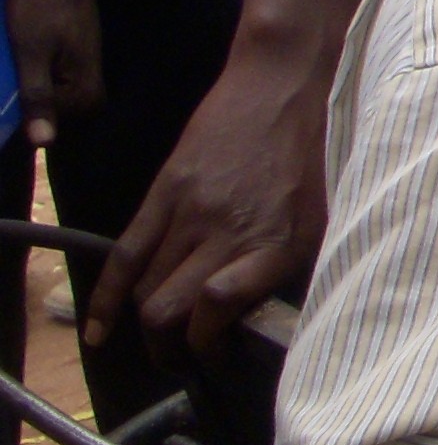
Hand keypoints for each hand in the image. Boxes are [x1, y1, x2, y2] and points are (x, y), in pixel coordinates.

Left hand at [0, 0, 100, 143]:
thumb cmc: (41, 6)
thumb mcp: (30, 55)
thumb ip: (37, 99)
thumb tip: (43, 144)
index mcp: (87, 87)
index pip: (48, 126)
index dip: (22, 115)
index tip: (9, 95)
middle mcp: (92, 80)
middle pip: (51, 111)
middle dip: (24, 97)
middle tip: (12, 66)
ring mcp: (83, 64)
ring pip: (48, 91)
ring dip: (24, 82)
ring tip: (12, 58)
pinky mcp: (73, 51)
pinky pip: (49, 74)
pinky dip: (30, 69)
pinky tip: (18, 51)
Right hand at [88, 30, 330, 363]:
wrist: (286, 81)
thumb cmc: (321, 148)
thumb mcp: (333, 213)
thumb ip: (308, 265)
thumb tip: (298, 315)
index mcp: (277, 241)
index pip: (217, 311)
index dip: (211, 349)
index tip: (220, 361)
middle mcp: (229, 232)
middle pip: (170, 311)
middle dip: (171, 352)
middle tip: (184, 363)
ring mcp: (191, 212)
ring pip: (146, 290)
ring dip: (148, 327)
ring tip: (161, 344)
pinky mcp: (166, 192)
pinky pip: (125, 254)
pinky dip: (106, 299)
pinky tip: (98, 330)